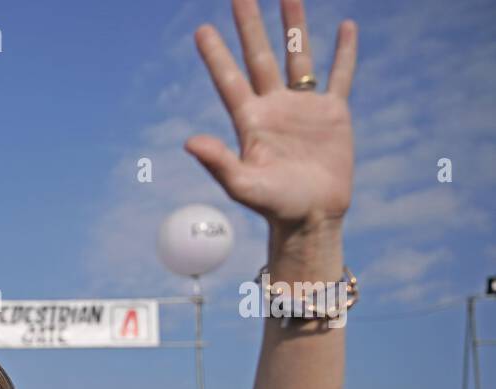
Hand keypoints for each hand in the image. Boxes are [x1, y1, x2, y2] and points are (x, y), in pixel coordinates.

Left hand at [187, 0, 356, 229]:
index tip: (201, 28)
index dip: (215, 55)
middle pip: (259, 58)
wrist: (312, 217)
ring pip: (297, 57)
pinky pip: (340, 76)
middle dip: (249, 26)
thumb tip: (188, 142)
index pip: (229, 80)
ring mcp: (302, 108)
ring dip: (293, 26)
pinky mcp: (332, 114)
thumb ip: (218, 163)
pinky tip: (345, 26)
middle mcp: (273, 108)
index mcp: (250, 122)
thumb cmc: (275, 206)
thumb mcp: (243, 186)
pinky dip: (344, 52)